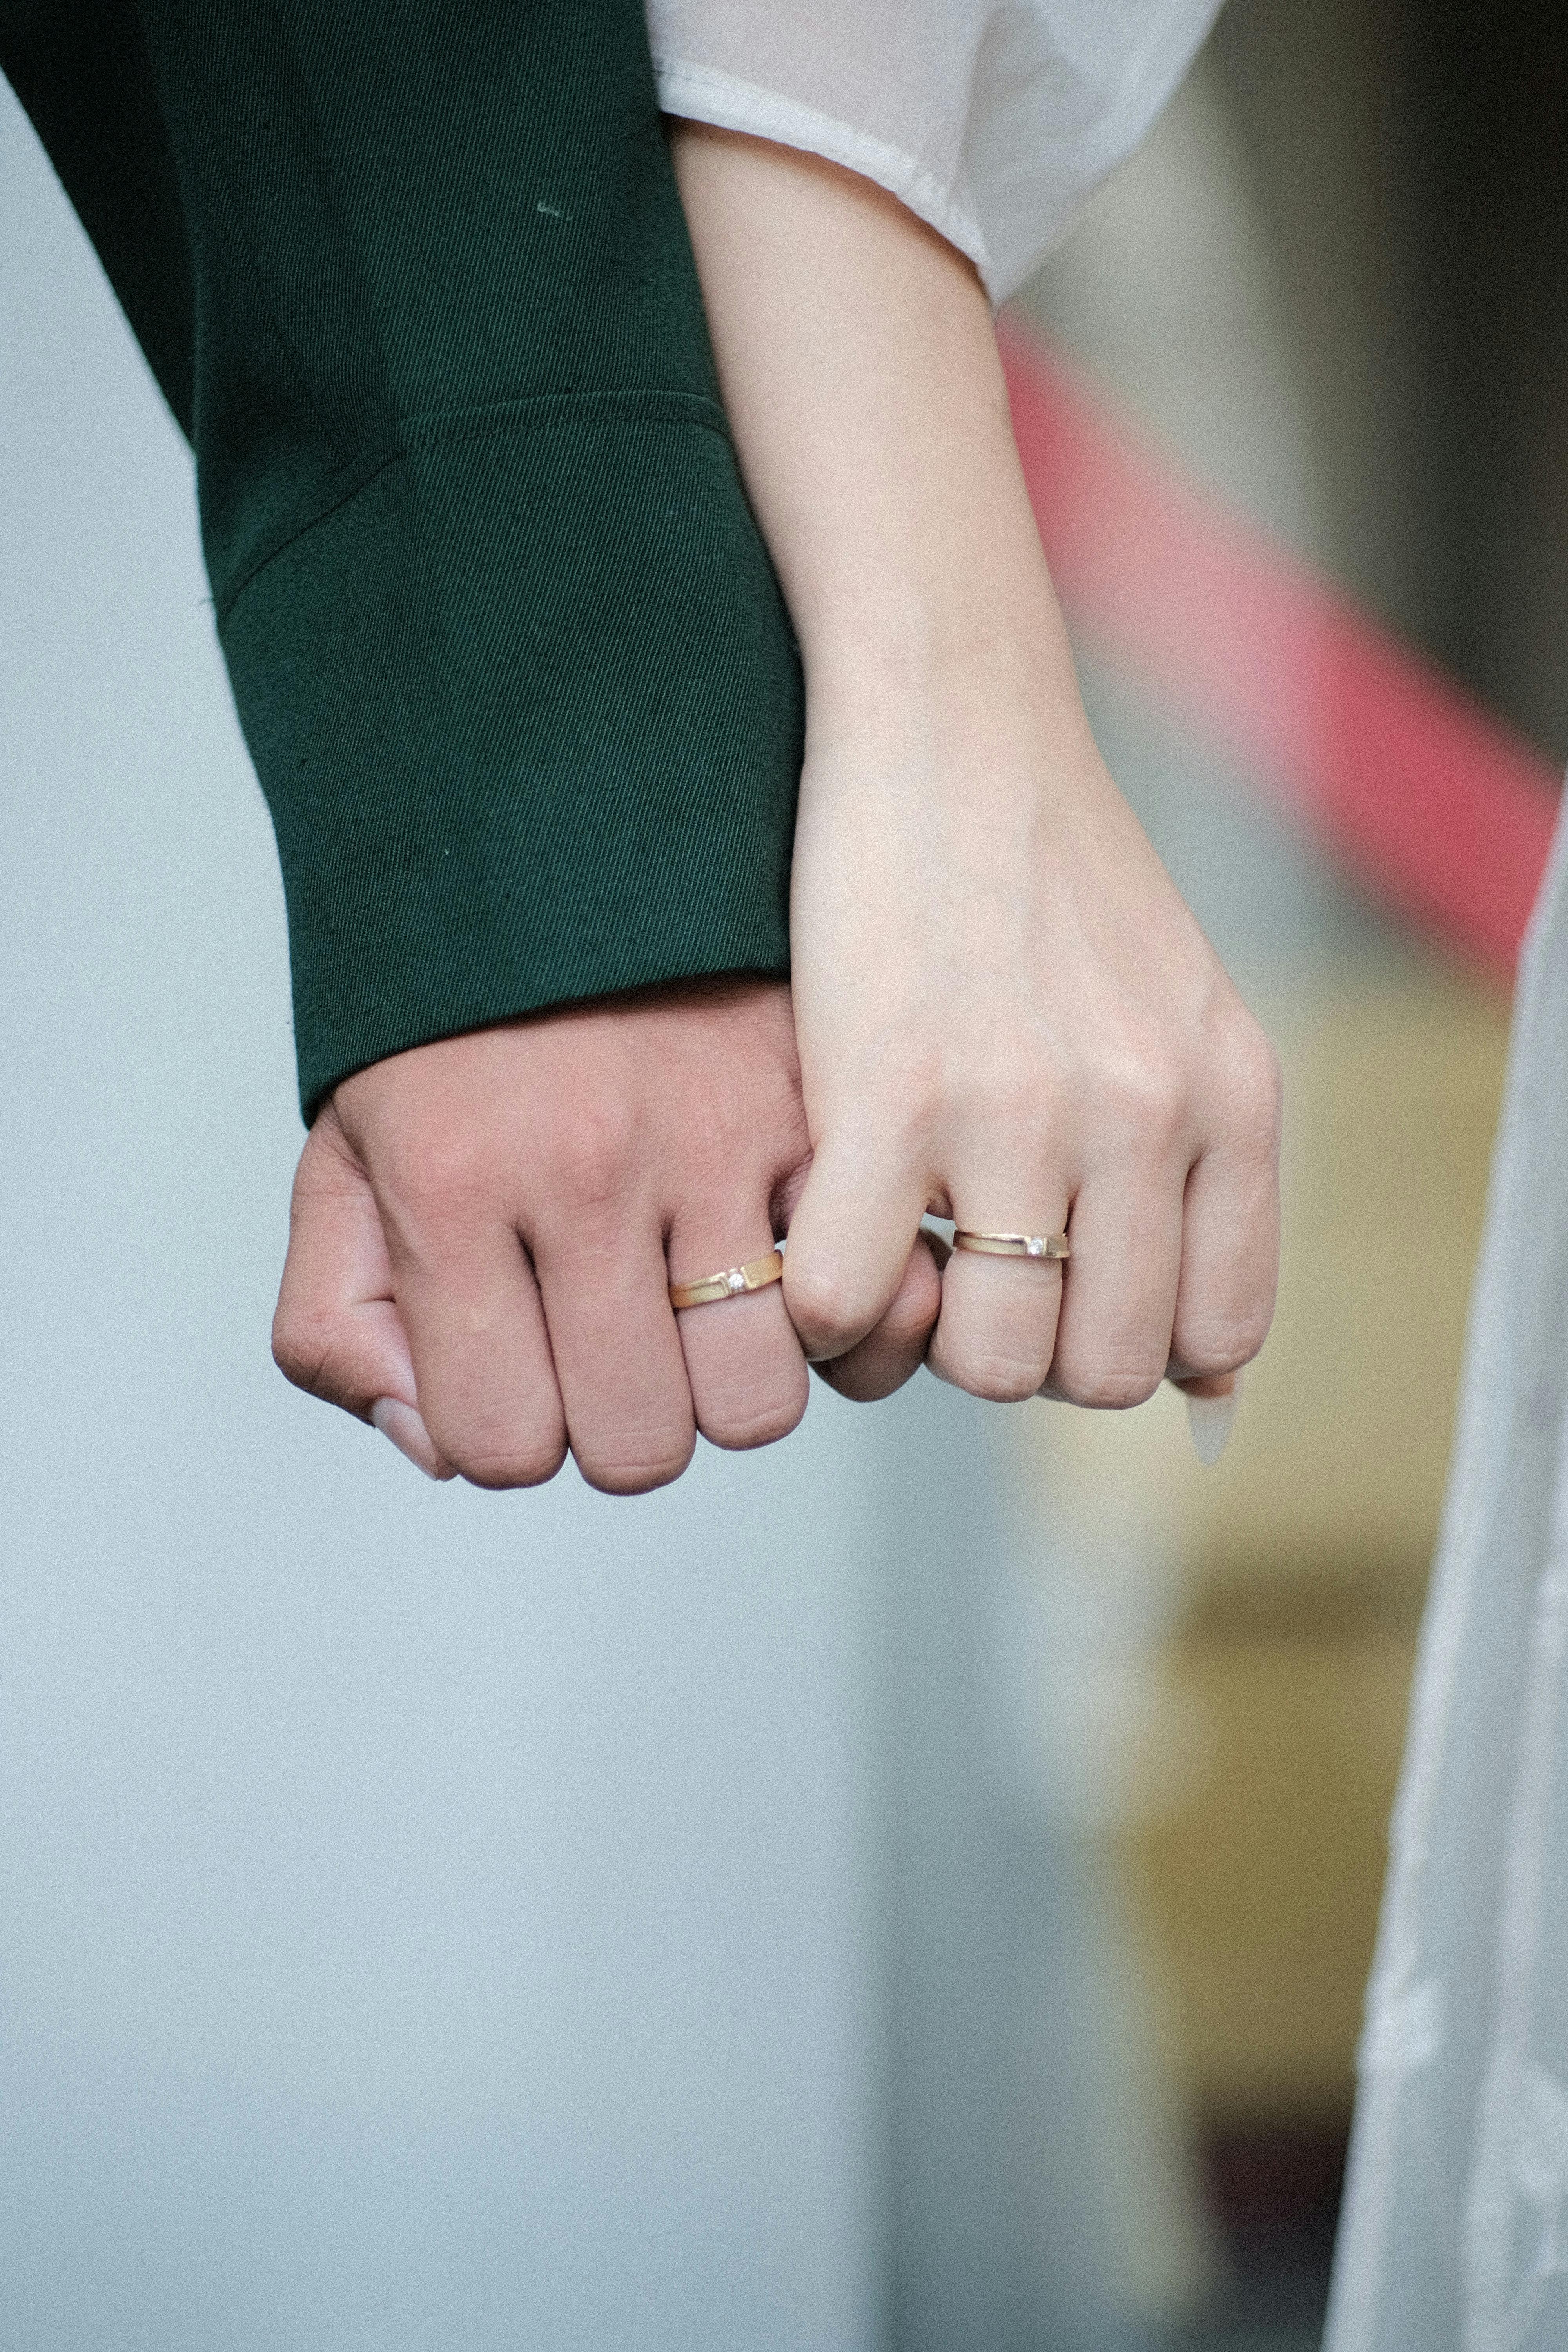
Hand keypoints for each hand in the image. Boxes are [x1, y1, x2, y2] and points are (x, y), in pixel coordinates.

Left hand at [270, 979, 940, 1491]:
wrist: (553, 837)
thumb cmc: (447, 1033)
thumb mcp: (338, 1165)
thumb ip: (336, 1326)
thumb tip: (437, 1449)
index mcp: (453, 1193)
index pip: (504, 1446)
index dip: (510, 1433)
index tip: (518, 1369)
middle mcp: (588, 1173)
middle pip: (642, 1444)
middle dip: (621, 1422)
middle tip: (610, 1346)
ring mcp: (715, 1143)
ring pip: (760, 1398)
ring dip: (726, 1381)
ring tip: (697, 1308)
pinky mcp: (812, 1112)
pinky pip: (872, 1293)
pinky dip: (840, 1316)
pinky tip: (785, 1272)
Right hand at [672, 126, 1280, 1410]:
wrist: (953, 727)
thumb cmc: (1049, 884)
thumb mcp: (1185, 1027)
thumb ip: (1204, 1191)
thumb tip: (1209, 1395)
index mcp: (1228, 1103)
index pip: (1210, 1342)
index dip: (1120, 1345)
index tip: (1053, 1289)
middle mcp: (1147, 1115)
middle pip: (1094, 1372)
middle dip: (1017, 1350)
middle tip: (954, 1270)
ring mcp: (1023, 1109)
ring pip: (988, 1362)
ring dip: (923, 1339)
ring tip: (888, 1249)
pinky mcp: (891, 1091)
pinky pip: (847, 1297)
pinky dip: (822, 1301)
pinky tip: (818, 1225)